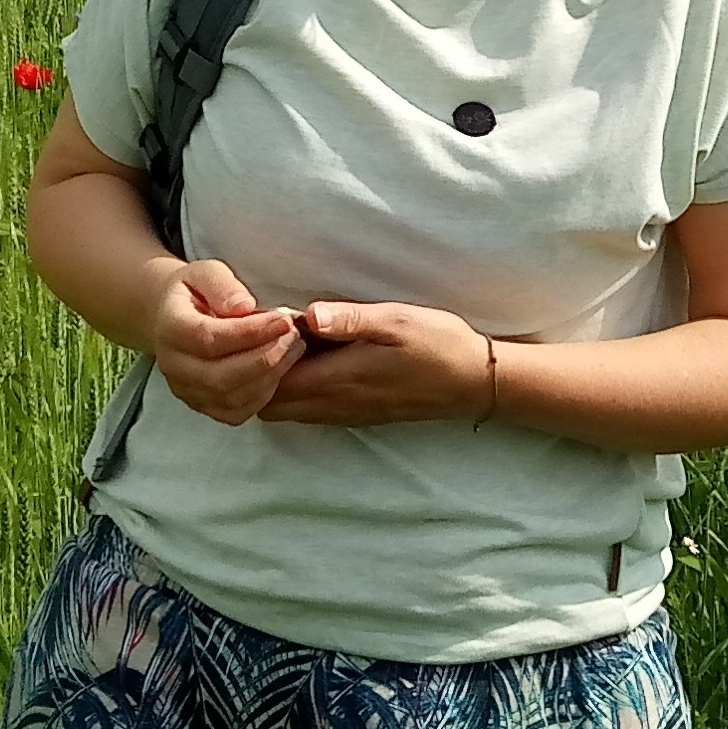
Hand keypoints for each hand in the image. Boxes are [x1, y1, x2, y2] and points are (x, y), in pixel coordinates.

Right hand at [151, 259, 307, 425]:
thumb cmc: (195, 291)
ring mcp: (185, 390)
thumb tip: (244, 307)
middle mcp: (173, 365)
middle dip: (266, 358)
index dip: (250, 333)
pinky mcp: (202, 405)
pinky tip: (279, 370)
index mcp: (170, 328)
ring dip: (269, 377)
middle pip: (220, 376)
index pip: (209, 339)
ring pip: (230, 398)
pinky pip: (235, 413)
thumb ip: (223, 286)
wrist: (172, 315)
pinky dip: (262, 396)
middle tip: (294, 336)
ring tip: (293, 349)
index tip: (283, 321)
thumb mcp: (205, 272)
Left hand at [257, 300, 493, 426]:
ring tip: (278, 346)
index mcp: (339, 379)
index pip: (273, 384)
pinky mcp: (356, 414)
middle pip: (270, 405)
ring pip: (288, 411)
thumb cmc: (436, 344)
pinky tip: (305, 360)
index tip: (259, 329)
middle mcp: (335, 404)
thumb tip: (308, 314)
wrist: (473, 382)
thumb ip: (350, 319)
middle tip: (260, 337)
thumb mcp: (395, 320)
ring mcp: (345, 414)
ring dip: (273, 385)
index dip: (256, 361)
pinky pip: (308, 410)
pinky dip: (294, 391)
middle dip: (254, 377)